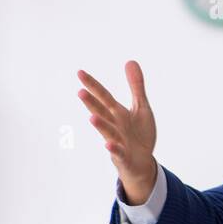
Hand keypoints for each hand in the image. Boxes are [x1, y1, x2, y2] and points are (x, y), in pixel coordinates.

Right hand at [77, 60, 157, 199]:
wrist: (143, 162)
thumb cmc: (139, 135)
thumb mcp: (141, 107)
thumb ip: (136, 86)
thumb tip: (130, 61)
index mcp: (117, 113)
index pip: (103, 97)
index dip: (93, 85)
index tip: (80, 72)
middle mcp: (114, 126)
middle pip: (102, 112)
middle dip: (92, 104)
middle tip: (80, 92)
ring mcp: (118, 141)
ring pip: (108, 132)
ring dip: (100, 125)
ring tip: (91, 117)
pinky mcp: (124, 157)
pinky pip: (118, 153)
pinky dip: (114, 149)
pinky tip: (108, 144)